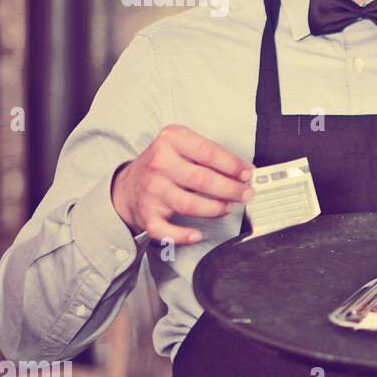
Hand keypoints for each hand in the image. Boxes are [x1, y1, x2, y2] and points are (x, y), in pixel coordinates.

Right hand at [111, 124, 253, 244]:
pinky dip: (182, 236)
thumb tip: (247, 171)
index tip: (248, 174)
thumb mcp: (184, 147)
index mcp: (171, 140)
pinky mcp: (146, 213)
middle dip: (231, 189)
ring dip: (215, 209)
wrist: (127, 185)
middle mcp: (159, 164)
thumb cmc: (164, 165)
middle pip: (202, 180)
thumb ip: (213, 156)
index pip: (208, 152)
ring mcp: (152, 189)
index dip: (233, 165)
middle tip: (246, 194)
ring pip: (189, 205)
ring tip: (228, 207)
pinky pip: (165, 230)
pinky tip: (197, 235)